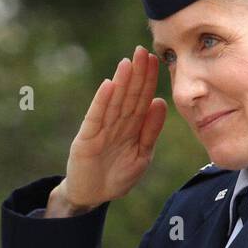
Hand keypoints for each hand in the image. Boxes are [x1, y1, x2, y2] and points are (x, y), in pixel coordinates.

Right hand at [47, 46, 167, 216]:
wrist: (92, 197)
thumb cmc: (117, 177)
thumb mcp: (142, 155)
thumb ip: (150, 131)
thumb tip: (160, 102)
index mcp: (132, 127)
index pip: (142, 99)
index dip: (148, 80)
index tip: (156, 59)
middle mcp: (116, 124)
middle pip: (128, 96)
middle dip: (136, 74)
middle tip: (142, 50)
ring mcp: (100, 130)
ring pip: (114, 102)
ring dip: (121, 82)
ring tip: (127, 63)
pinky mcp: (86, 140)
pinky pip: (96, 118)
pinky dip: (101, 102)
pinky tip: (108, 85)